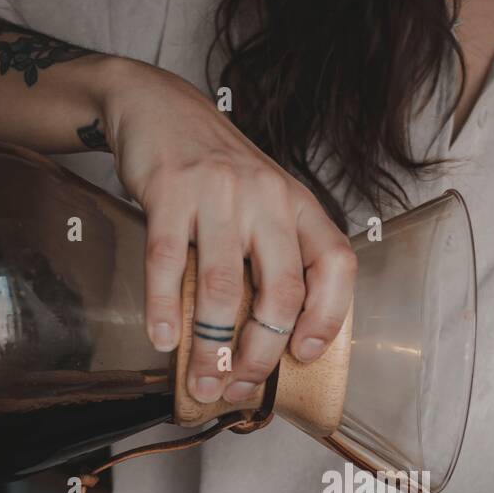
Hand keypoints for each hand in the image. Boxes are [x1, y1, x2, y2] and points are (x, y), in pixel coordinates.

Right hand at [98, 58, 356, 404]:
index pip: (335, 265)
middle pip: (280, 293)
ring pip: (222, 289)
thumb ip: (275, 255)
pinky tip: (163, 338)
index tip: (305, 355)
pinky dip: (164, 309)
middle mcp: (267, 198)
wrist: (158, 107)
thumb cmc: (217, 171)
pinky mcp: (169, 193)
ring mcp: (219, 194)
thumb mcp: (264, 202)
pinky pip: (167, 264)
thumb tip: (273, 338)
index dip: (328, 317)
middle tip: (241, 385)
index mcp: (298, 205)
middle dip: (261, 353)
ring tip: (201, 379)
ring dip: (211, 348)